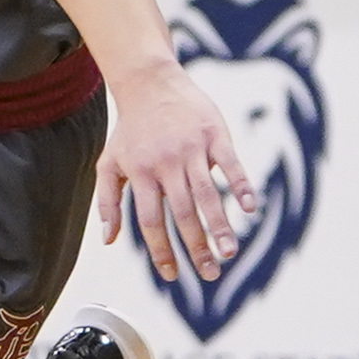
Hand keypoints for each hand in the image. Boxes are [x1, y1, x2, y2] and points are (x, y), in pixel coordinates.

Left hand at [91, 63, 257, 283]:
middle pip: (182, 213)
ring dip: (219, 225)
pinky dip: (240, 185)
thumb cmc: (131, 130)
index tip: (172, 275)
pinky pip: (231, 163)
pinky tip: (250, 208)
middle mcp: (166, 164)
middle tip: (210, 274)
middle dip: (196, 247)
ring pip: (207, 193)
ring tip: (229, 252)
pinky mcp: (214, 134)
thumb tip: (108, 241)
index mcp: (141, 174)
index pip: (151, 221)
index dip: (161, 250)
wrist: (150, 82)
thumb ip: (108, 202)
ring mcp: (192, 149)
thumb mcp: (109, 163)